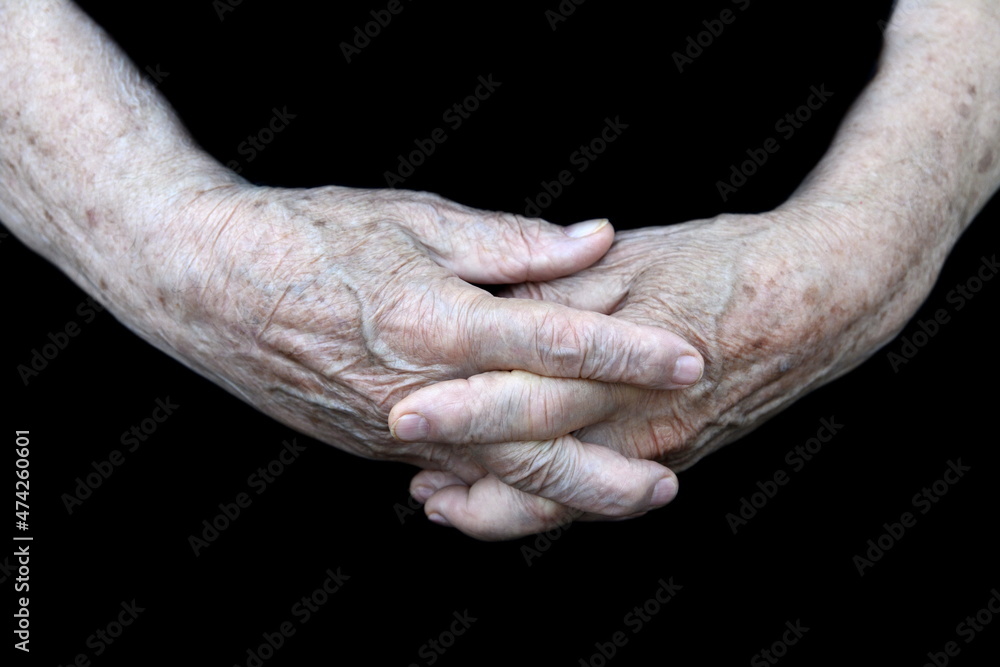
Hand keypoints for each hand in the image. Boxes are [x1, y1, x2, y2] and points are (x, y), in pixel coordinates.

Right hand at [148, 183, 702, 502]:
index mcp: (439, 320)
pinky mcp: (372, 443)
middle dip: (608, 471)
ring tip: (625, 500)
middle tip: (672, 481)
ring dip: (566, 496)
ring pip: (496, 478)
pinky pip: (452, 474)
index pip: (557, 342)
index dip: (630, 351)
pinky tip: (542, 494)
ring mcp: (394, 429)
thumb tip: (596, 239)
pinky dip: (503, 491)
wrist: (207, 285)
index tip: (690, 357)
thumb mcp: (413, 221)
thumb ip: (511, 242)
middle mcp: (423, 390)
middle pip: (533, 447)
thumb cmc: (310, 237)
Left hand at [394, 204, 923, 538]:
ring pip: (569, 501)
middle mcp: (638, 422)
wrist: (823, 298)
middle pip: (541, 473)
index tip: (403, 420)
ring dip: (503, 508)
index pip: (527, 398)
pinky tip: (518, 491)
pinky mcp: (675, 453)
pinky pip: (601, 494)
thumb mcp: (638, 262)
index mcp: (622, 364)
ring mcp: (659, 448)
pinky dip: (552, 503)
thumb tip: (496, 308)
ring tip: (446, 503)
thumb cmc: (727, 267)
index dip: (463, 413)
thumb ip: (564, 291)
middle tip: (415, 491)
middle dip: (471, 487)